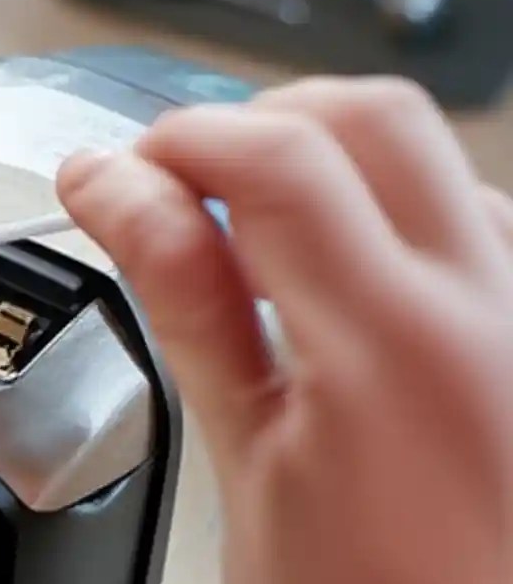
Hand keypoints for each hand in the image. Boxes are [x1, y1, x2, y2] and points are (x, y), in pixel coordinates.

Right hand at [58, 78, 512, 583]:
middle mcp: (496, 305)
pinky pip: (468, 212)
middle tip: (177, 191)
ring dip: (319, 164)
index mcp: (400, 349)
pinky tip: (330, 272)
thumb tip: (121, 200)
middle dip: (251, 126)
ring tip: (245, 238)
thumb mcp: (244, 469)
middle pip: (369, 114)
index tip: (110, 180)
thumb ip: (188, 307)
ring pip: (423, 152)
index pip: (278, 159)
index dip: (172, 145)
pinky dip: (380, 210)